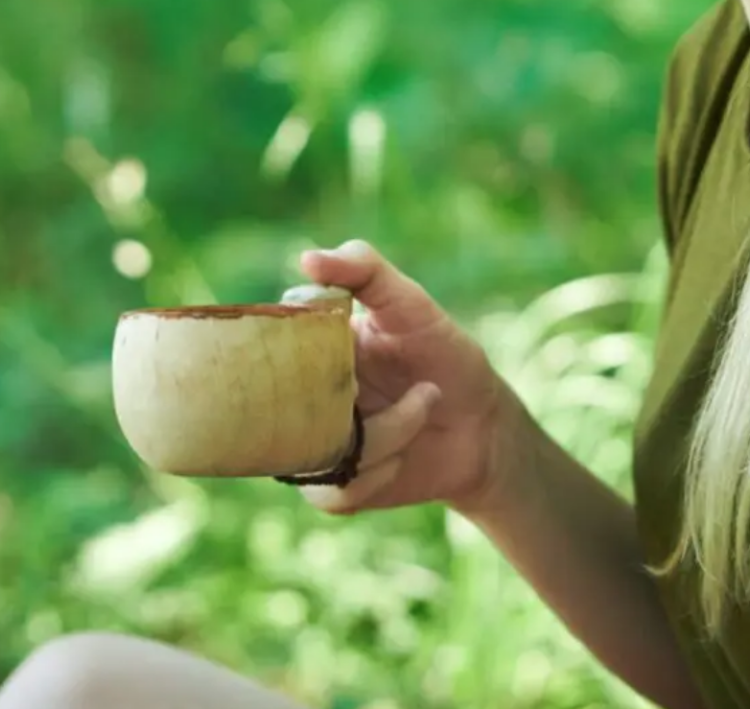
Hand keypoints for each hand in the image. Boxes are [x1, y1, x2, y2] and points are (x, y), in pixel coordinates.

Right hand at [289, 239, 527, 518]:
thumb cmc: (444, 355)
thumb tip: (306, 259)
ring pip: (316, 451)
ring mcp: (311, 442)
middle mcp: (300, 395)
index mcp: (308, 348)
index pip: (267, 345)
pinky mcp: (331, 485)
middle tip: (382, 385)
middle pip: (283, 405)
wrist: (482, 426)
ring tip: (425, 403)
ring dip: (386, 432)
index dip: (290, 351)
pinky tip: (404, 457)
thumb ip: (365, 270)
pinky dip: (380, 474)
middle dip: (345, 399)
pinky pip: (334, 490)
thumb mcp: (410, 303)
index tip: (343, 347)